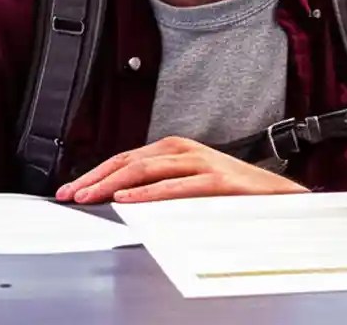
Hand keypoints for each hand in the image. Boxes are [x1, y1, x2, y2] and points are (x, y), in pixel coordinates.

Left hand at [54, 136, 307, 204]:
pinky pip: (175, 185)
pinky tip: (128, 198)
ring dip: (111, 184)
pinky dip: (148, 192)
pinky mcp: (214, 179)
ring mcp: (199, 162)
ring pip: (145, 169)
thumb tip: (120, 196)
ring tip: (89, 196)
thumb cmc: (231, 192)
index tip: (71, 189)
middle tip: (70, 194)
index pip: (124, 158)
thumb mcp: (188, 182)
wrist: (277, 196)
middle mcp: (182, 150)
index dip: (94, 173)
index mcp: (173, 149)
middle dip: (93, 178)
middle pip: (127, 160)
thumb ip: (159, 184)